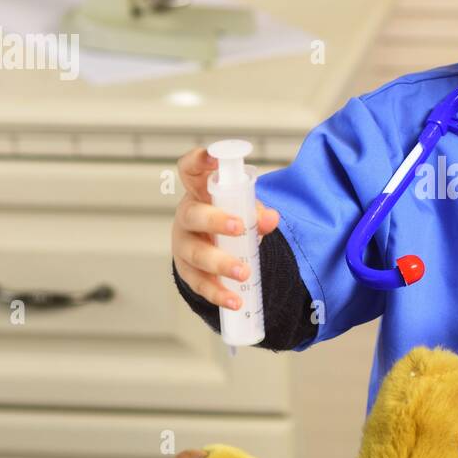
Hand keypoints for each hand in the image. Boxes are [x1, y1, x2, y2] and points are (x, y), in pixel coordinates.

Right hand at [172, 147, 279, 310]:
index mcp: (199, 193)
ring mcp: (184, 246)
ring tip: (244, 272)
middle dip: (215, 220)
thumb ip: (259, 213)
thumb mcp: (246, 212)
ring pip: (195, 254)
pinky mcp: (188, 273)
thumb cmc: (229, 221)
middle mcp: (187, 218)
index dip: (198, 161)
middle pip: (193, 215)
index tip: (213, 157)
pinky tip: (235, 300)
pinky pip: (200, 284)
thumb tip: (273, 218)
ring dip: (220, 263)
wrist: (217, 250)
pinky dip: (218, 293)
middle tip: (239, 227)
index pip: (190, 171)